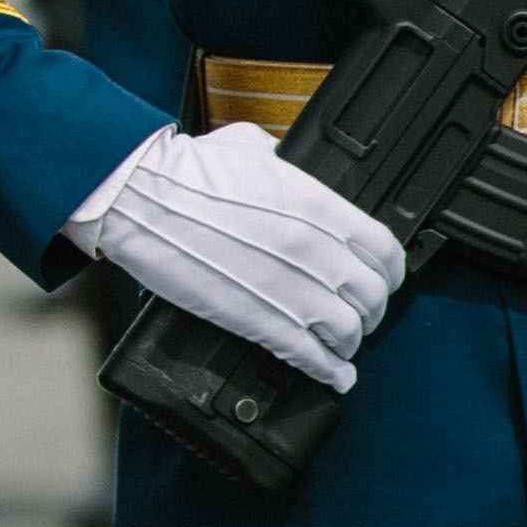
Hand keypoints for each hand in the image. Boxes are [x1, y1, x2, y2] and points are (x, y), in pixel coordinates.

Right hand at [66, 123, 403, 392]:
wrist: (137, 199)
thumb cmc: (183, 171)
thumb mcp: (246, 148)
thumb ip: (282, 167)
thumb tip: (286, 174)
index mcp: (317, 206)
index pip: (384, 250)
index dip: (389, 272)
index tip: (382, 280)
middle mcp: (315, 250)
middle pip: (373, 297)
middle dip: (369, 311)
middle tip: (358, 316)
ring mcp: (290, 289)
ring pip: (349, 332)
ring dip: (348, 343)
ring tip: (340, 347)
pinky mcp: (259, 321)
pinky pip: (312, 357)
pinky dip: (329, 372)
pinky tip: (335, 377)